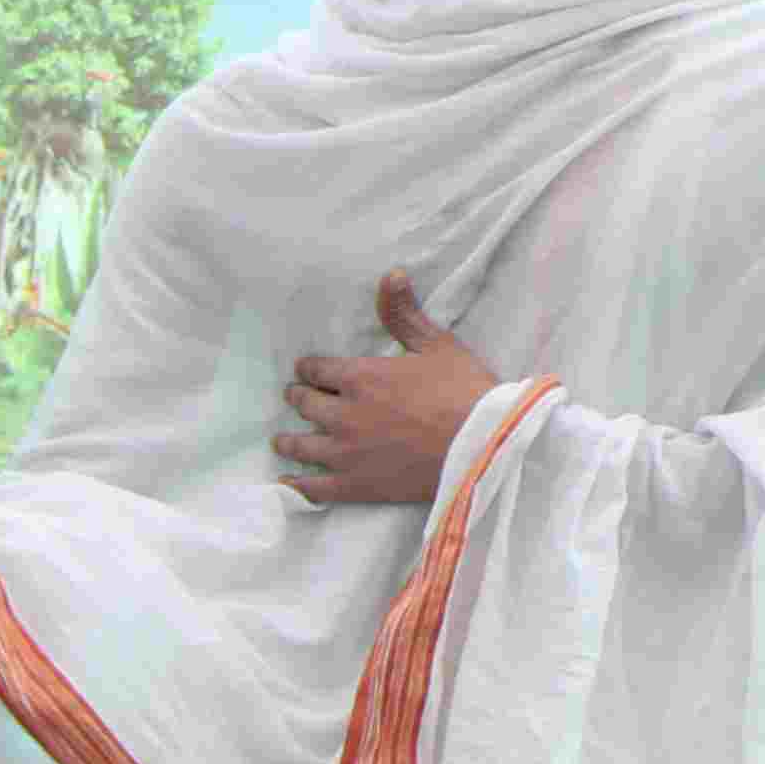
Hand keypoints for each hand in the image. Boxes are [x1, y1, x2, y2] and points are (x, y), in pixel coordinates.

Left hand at [277, 268, 499, 509]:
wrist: (482, 444)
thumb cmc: (464, 390)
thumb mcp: (436, 344)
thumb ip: (404, 315)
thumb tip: (390, 275)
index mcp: (360, 378)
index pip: (317, 370)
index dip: (310, 369)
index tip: (305, 370)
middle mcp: (342, 415)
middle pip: (306, 405)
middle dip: (299, 398)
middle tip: (295, 398)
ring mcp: (344, 452)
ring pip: (301, 445)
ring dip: (288, 440)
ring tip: (282, 439)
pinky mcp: (353, 485)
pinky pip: (312, 488)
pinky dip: (295, 485)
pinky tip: (286, 483)